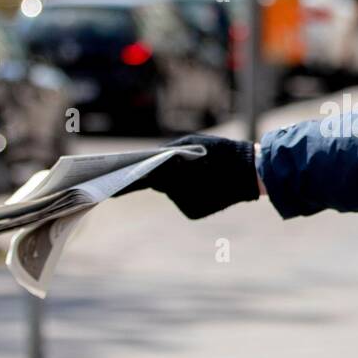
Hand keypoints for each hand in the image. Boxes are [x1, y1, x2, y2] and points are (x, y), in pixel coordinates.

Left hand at [118, 134, 259, 218]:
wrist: (250, 173)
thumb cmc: (221, 152)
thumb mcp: (193, 143)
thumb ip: (169, 151)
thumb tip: (150, 159)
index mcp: (172, 174)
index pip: (141, 178)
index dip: (125, 181)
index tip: (107, 188)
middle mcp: (175, 193)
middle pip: (158, 185)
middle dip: (155, 177)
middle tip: (157, 171)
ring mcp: (184, 205)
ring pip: (173, 193)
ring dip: (180, 184)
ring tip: (203, 173)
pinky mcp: (193, 214)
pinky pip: (184, 202)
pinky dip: (191, 194)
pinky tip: (208, 187)